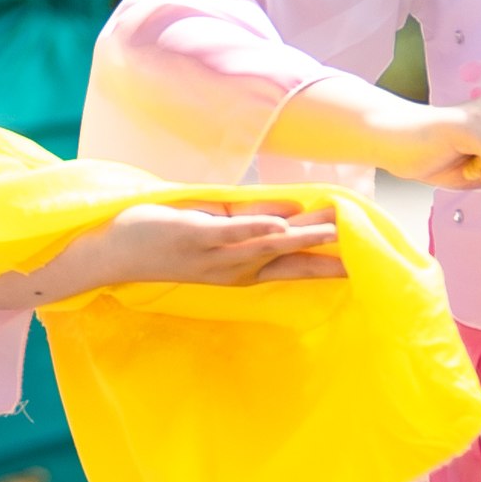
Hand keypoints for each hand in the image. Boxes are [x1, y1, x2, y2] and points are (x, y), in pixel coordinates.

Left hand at [36, 201, 348, 299]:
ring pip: (267, 245)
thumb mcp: (215, 231)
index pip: (294, 267)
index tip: (367, 261)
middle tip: (369, 249)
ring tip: (337, 229)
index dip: (330, 263)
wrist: (112, 248)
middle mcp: (233, 268)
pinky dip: (257, 229)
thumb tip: (293, 213)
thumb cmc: (165, 238)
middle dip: (329, 254)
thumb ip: (254, 222)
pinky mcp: (194, 236)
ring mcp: (214, 254)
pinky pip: (230, 233)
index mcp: (240, 268)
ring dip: (303, 237)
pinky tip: (283, 225)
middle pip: (290, 260)